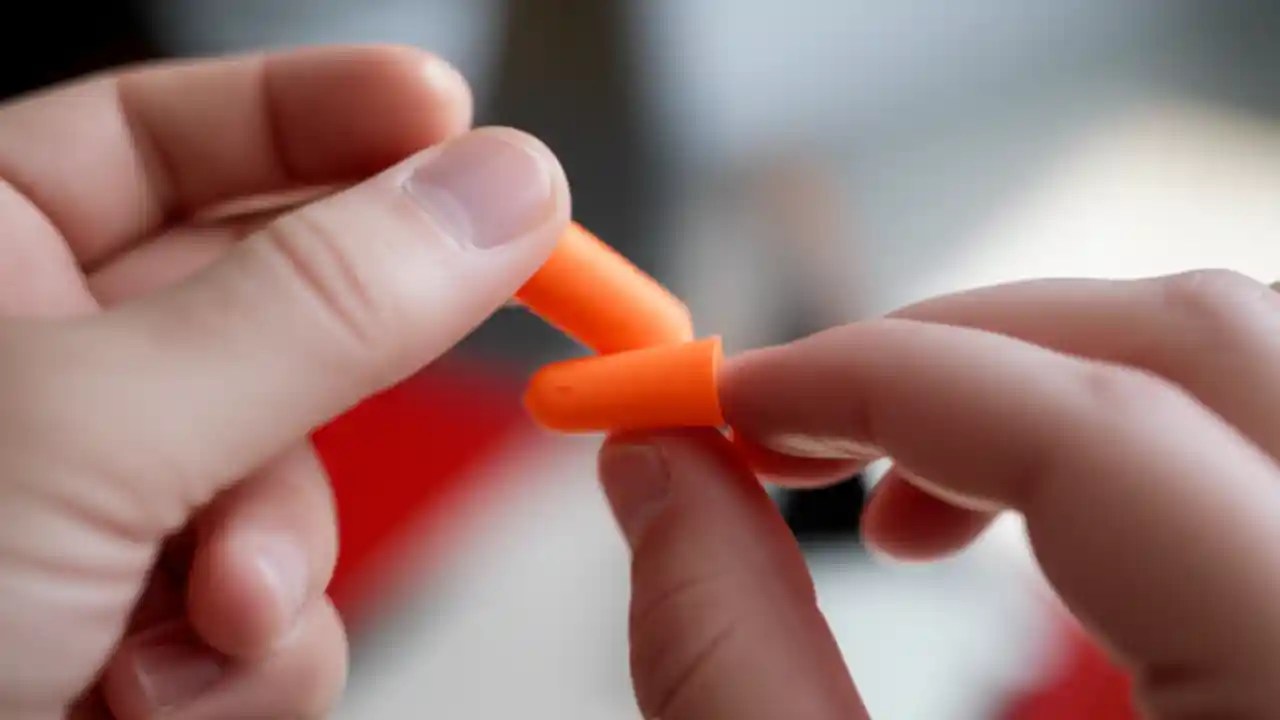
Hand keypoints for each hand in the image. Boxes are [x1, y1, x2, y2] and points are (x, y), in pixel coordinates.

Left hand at [0, 47, 568, 718]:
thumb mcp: (90, 432)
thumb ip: (317, 307)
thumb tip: (487, 196)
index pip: (168, 132)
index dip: (319, 112)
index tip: (450, 116)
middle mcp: (45, 379)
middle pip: (273, 312)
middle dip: (338, 377)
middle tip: (460, 316)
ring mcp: (108, 509)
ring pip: (296, 480)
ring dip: (281, 561)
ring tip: (208, 622)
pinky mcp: (150, 624)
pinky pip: (280, 604)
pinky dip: (254, 661)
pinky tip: (165, 696)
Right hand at [599, 271, 1279, 718]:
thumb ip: (731, 663)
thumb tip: (653, 472)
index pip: (1097, 438)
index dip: (880, 378)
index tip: (736, 397)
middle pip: (1203, 349)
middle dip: (963, 349)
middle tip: (802, 423)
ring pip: (1239, 375)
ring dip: (1044, 386)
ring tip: (900, 501)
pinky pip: (1250, 447)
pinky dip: (1112, 447)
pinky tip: (1006, 530)